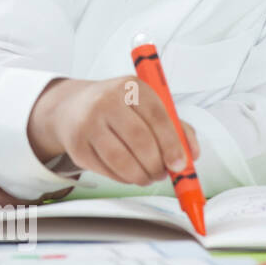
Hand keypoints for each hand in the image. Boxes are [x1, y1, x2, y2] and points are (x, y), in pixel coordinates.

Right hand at [27, 77, 199, 185]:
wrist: (73, 107)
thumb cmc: (118, 108)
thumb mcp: (146, 105)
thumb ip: (175, 127)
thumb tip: (192, 154)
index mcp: (131, 86)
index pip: (157, 116)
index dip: (172, 144)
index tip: (179, 164)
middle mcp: (107, 101)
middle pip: (139, 140)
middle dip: (156, 165)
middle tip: (162, 174)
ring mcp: (88, 124)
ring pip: (121, 160)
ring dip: (140, 176)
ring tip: (147, 177)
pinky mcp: (77, 146)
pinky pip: (106, 171)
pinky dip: (123, 178)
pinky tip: (128, 174)